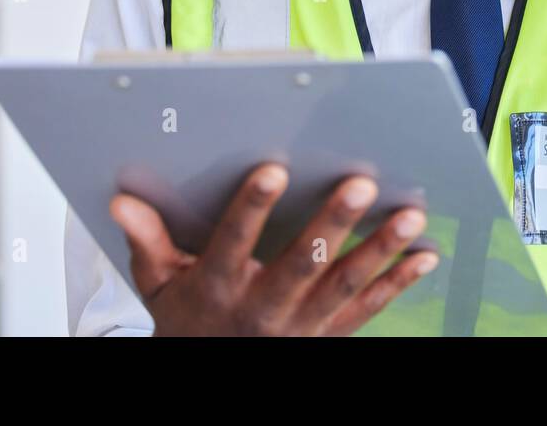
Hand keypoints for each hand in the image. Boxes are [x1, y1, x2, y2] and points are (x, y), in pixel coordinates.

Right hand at [110, 164, 437, 335]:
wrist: (208, 375)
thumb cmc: (187, 324)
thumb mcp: (158, 287)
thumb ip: (148, 241)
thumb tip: (123, 200)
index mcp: (218, 286)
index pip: (234, 242)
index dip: (252, 207)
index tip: (271, 170)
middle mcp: (263, 308)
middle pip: (303, 262)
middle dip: (333, 222)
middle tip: (360, 183)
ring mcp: (301, 324)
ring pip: (345, 284)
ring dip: (379, 249)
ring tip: (409, 216)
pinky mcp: (328, 336)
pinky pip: (368, 309)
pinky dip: (398, 283)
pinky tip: (423, 256)